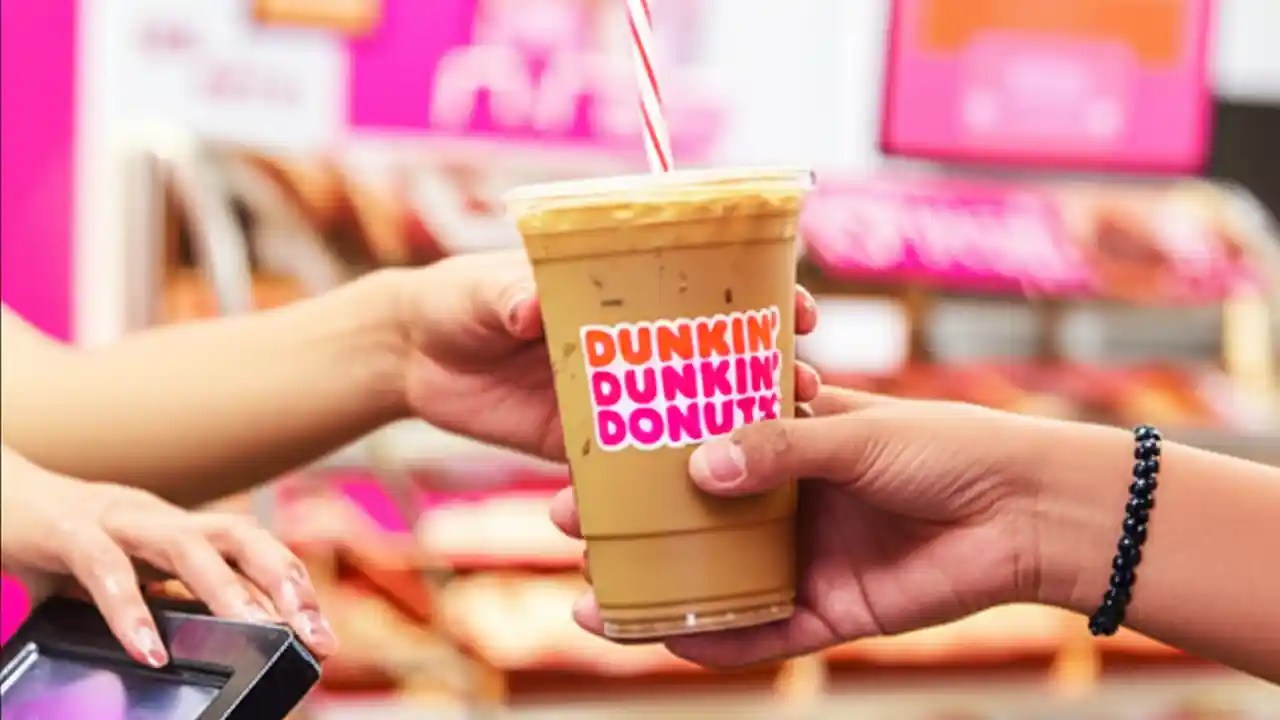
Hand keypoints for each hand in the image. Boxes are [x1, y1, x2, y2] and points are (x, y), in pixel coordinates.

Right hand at [0, 449, 335, 666]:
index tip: (322, 630)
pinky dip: (131, 611)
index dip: (292, 584)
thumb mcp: (120, 576)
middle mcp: (160, 517)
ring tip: (260, 631)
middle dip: (285, 582)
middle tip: (314, 632)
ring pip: (189, 545)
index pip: (252, 549)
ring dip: (228, 590)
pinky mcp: (69, 531)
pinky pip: (107, 570)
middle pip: (241, 537)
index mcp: (178, 528)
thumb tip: (183, 651)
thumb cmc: (58, 542)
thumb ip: (155, 602)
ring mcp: (118, 519)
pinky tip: (150, 650)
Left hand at [395, 251, 821, 459]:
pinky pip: (631, 471)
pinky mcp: (585, 446)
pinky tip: (702, 505)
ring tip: (775, 446)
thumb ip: (508, 296)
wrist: (415, 357)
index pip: (708, 291)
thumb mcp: (482, 292)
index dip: (760, 298)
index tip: (800, 310)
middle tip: (806, 389)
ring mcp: (615, 400)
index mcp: (624, 296)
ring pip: (687, 418)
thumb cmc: (456, 301)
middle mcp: (633, 349)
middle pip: (717, 359)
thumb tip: (530, 305)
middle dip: (766, 372)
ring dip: (732, 431)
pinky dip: (662, 487)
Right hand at [549, 389, 1047, 667]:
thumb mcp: (857, 430)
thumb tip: (697, 470)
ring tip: (590, 596)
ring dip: (654, 589)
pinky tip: (660, 635)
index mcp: (791, 442)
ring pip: (713, 579)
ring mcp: (803, 558)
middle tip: (565, 519)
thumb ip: (780, 447)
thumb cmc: (949, 446)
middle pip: (692, 518)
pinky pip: (759, 633)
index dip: (645, 448)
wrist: (1028, 510)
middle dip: (629, 524)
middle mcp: (786, 502)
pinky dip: (712, 640)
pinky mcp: (829, 612)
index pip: (699, 442)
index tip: (587, 445)